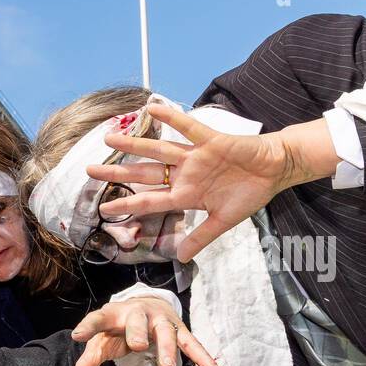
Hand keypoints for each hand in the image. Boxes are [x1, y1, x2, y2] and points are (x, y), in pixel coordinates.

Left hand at [65, 296, 220, 365]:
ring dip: (168, 347)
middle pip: (137, 321)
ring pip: (166, 331)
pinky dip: (203, 356)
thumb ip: (87, 363)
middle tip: (138, 346)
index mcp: (113, 315)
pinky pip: (192, 343)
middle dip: (137, 332)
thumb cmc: (119, 328)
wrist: (146, 305)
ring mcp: (160, 321)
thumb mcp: (101, 342)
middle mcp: (137, 314)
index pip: (97, 319)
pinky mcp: (179, 331)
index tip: (78, 335)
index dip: (88, 326)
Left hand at [85, 104, 337, 262]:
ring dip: (134, 144)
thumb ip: (201, 237)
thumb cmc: (250, 193)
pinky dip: (171, 118)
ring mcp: (195, 156)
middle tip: (89, 171)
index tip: (103, 209)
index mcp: (186, 195)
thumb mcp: (224, 221)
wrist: (275, 170)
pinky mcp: (211, 141)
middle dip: (118, 174)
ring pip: (158, 149)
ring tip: (108, 139)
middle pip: (144, 174)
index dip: (127, 204)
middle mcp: (185, 174)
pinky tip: (150, 107)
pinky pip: (188, 127)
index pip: (150, 201)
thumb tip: (181, 258)